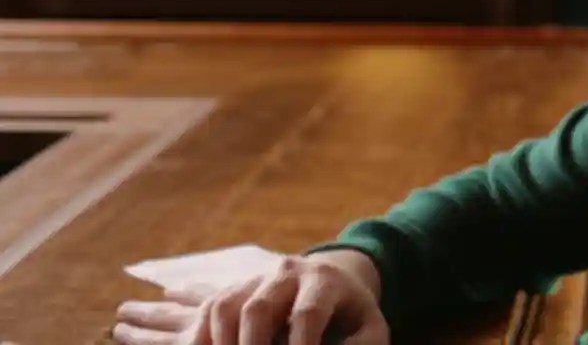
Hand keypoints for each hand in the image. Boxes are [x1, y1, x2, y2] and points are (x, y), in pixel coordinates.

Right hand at [113, 253, 387, 344]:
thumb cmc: (353, 315)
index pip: (309, 312)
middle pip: (258, 304)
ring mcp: (256, 278)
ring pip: (224, 303)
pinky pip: (206, 308)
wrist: (337, 280)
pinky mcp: (236, 288)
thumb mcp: (369, 329)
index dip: (301, 342)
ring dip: (213, 340)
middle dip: (248, 342)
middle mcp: (286, 273)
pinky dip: (195, 334)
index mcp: (324, 281)